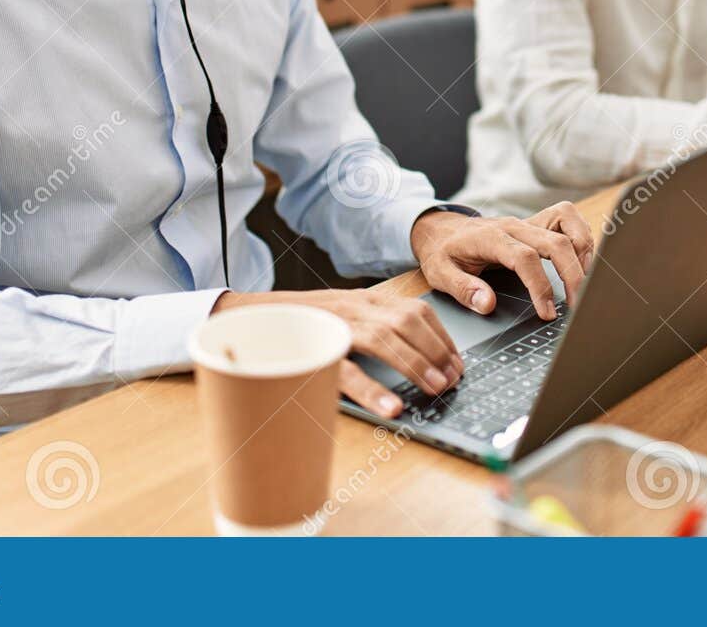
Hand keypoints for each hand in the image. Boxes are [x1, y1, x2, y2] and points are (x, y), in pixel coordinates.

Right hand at [210, 287, 461, 419]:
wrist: (248, 316)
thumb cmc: (301, 323)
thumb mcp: (344, 316)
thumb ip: (375, 328)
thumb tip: (419, 358)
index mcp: (365, 299)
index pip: (416, 310)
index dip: (442, 337)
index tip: (458, 363)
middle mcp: (353, 306)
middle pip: (406, 322)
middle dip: (436, 351)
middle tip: (452, 380)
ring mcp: (332, 325)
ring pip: (382, 340)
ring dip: (415, 366)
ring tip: (434, 389)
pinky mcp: (312, 349)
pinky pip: (345, 369)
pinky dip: (372, 390)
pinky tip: (391, 407)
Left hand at [410, 202, 595, 323]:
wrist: (442, 228)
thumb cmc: (443, 251)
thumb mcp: (440, 273)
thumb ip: (463, 289)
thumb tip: (488, 304)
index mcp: (490, 238)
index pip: (525, 258)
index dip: (540, 286)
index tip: (547, 312)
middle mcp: (514, 226)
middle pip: (556, 242)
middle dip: (573, 275)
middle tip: (576, 306)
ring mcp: (528, 222)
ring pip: (569, 223)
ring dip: (582, 251)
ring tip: (583, 283)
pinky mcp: (537, 223)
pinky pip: (569, 220)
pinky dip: (581, 239)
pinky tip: (580, 264)